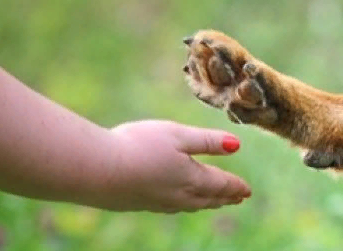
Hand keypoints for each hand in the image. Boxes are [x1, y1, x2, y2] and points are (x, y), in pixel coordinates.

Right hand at [102, 120, 250, 212]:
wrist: (95, 170)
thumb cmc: (139, 146)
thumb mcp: (179, 135)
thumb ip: (208, 142)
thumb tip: (237, 146)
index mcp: (191, 178)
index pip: (220, 184)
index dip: (235, 186)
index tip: (246, 191)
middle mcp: (177, 195)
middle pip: (208, 199)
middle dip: (224, 197)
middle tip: (237, 198)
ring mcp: (156, 202)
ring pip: (189, 205)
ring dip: (206, 203)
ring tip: (213, 202)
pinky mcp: (136, 203)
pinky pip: (170, 207)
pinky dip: (184, 205)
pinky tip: (176, 202)